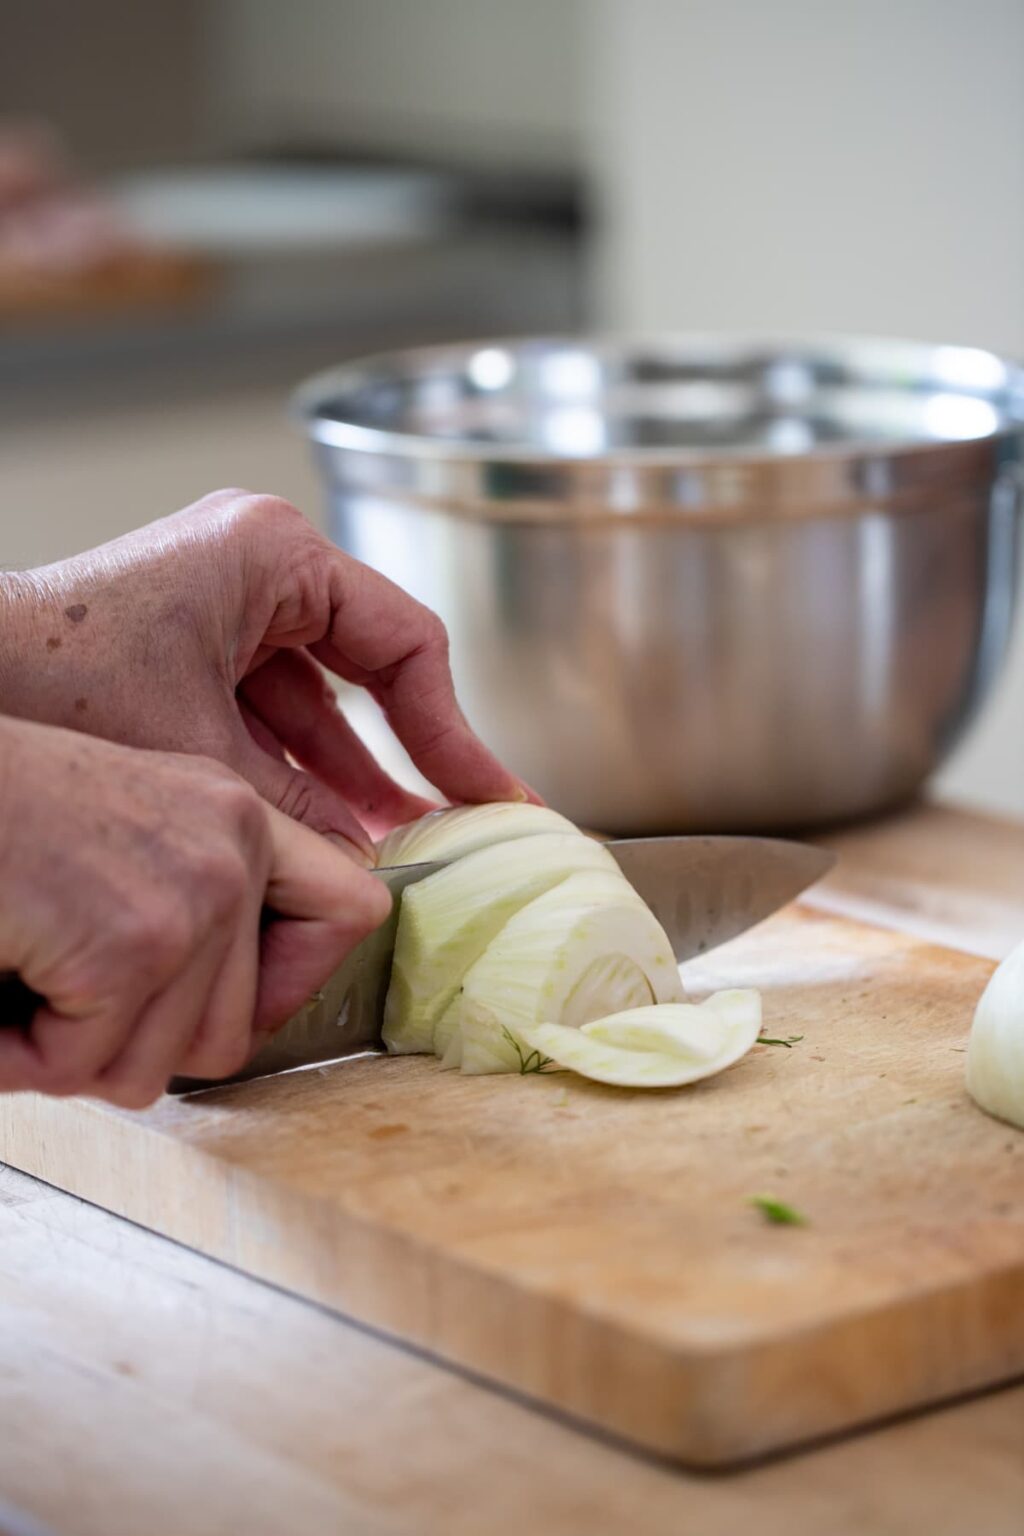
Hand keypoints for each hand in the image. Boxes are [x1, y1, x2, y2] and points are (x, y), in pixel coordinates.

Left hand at [0, 490, 529, 852]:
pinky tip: (334, 829)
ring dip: (356, 774)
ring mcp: (227, 601)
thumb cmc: (56, 684)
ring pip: (323, 696)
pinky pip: (274, 709)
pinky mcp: (197, 643)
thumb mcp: (202, 758)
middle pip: (374, 667)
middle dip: (412, 755)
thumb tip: (368, 872)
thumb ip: (300, 813)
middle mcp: (260, 564)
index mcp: (276, 553)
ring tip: (405, 843)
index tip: (486, 797)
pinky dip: (300, 769)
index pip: (406, 645)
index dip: (452, 733)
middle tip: (466, 820)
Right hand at [0, 716, 390, 1106]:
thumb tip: (241, 1027)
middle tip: (66, 1002)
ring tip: (23, 984)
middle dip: (134, 1046)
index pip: (351, 911)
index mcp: (235, 814)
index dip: (298, 981)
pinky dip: (18, 1057)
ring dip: (71, 1054)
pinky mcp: (130, 943)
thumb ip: (197, 904)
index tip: (237, 1007)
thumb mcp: (126, 835)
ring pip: (156, 1068)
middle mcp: (232, 845)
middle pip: (235, 1034)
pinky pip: (84, 1066)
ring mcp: (191, 895)